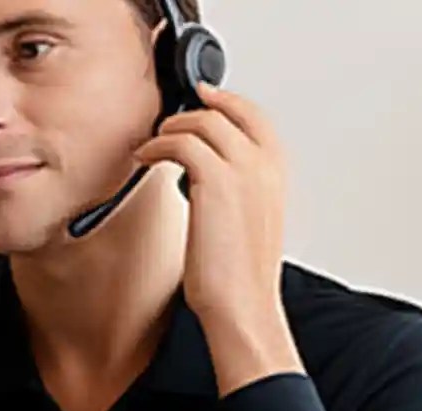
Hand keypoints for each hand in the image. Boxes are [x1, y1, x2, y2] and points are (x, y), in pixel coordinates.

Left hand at [133, 83, 303, 395]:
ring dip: (170, 128)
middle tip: (166, 122)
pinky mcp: (216, 181)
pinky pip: (181, 142)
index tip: (202, 96)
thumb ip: (236, 191)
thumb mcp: (246, 222)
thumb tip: (202, 176)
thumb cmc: (239, 275)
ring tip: (151, 145)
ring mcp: (243, 170)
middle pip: (227, 110)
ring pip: (202, 121)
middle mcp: (264, 166)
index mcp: (276, 175)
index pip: (255, 117)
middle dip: (191, 110)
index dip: (225, 101)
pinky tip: (145, 157)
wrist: (242, 304)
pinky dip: (157, 145)